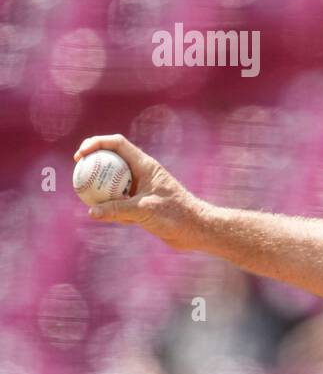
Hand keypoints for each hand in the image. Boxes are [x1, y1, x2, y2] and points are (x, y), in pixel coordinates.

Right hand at [73, 134, 207, 250]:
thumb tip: (91, 212)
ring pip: (112, 184)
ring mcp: (140, 189)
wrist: (195, 230)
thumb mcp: (145, 211)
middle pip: (111, 161)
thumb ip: (118, 210)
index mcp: (145, 165)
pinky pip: (118, 202)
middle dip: (93, 165)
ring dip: (100, 190)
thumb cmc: (176, 215)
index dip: (96, 143)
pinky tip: (112, 220)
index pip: (117, 144)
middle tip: (77, 175)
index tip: (80, 155)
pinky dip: (112, 209)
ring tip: (87, 199)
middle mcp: (142, 174)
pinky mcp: (140, 204)